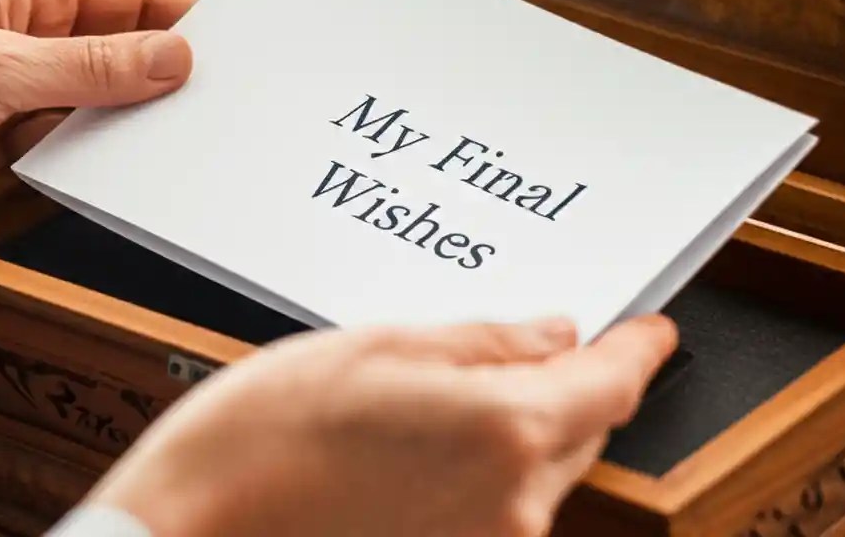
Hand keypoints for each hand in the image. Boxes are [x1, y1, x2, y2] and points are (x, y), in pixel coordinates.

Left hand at [0, 0, 192, 232]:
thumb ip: (90, 68)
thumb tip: (173, 58)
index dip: (174, 19)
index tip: (221, 56)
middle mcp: (17, 43)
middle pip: (111, 61)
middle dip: (140, 90)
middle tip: (188, 119)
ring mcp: (2, 100)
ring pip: (83, 118)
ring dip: (92, 139)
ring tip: (108, 155)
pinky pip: (49, 162)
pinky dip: (55, 173)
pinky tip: (42, 178)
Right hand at [82, 315, 677, 536]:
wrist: (194, 534)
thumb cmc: (266, 440)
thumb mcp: (380, 347)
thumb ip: (486, 342)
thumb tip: (553, 335)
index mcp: (507, 429)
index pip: (615, 381)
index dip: (640, 346)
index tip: (650, 328)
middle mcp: (514, 503)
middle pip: (582, 427)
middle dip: (567, 383)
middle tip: (521, 346)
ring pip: (539, 470)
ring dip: (516, 429)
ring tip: (433, 397)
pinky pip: (500, 508)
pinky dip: (484, 471)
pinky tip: (418, 447)